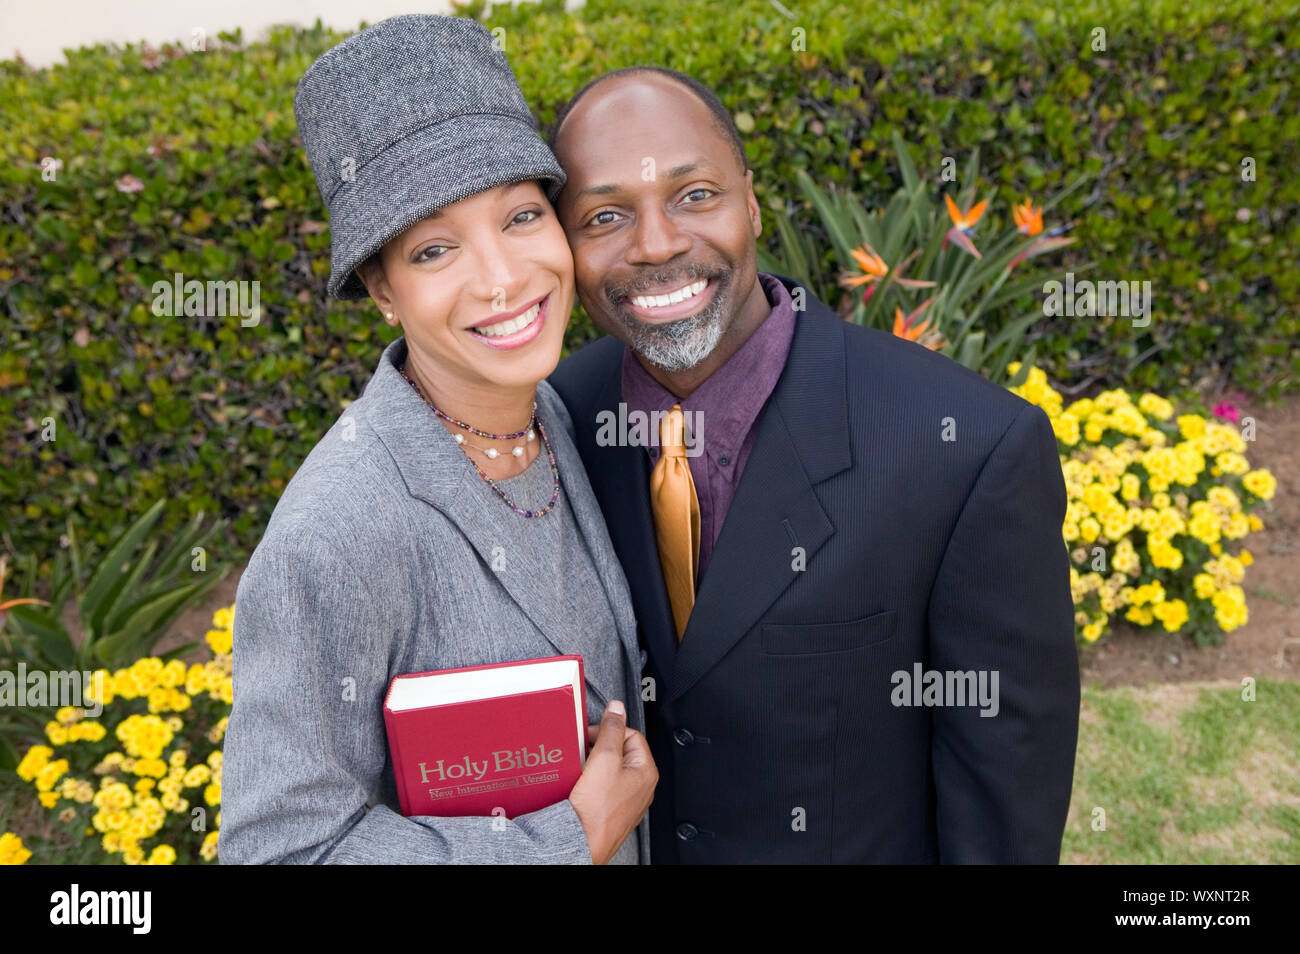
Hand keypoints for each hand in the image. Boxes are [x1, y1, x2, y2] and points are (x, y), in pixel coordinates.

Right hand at [568, 700, 657, 863]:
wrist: (580, 843)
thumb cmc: (595, 811)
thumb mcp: (603, 758)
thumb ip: (611, 729)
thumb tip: (617, 708)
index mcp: (646, 771)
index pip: (631, 734)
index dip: (609, 731)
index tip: (592, 735)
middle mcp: (641, 787)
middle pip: (619, 752)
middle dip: (599, 748)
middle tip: (584, 752)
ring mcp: (626, 800)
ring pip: (609, 770)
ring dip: (593, 765)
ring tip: (580, 770)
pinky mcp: (611, 810)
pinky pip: (602, 787)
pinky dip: (590, 782)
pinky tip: (579, 785)